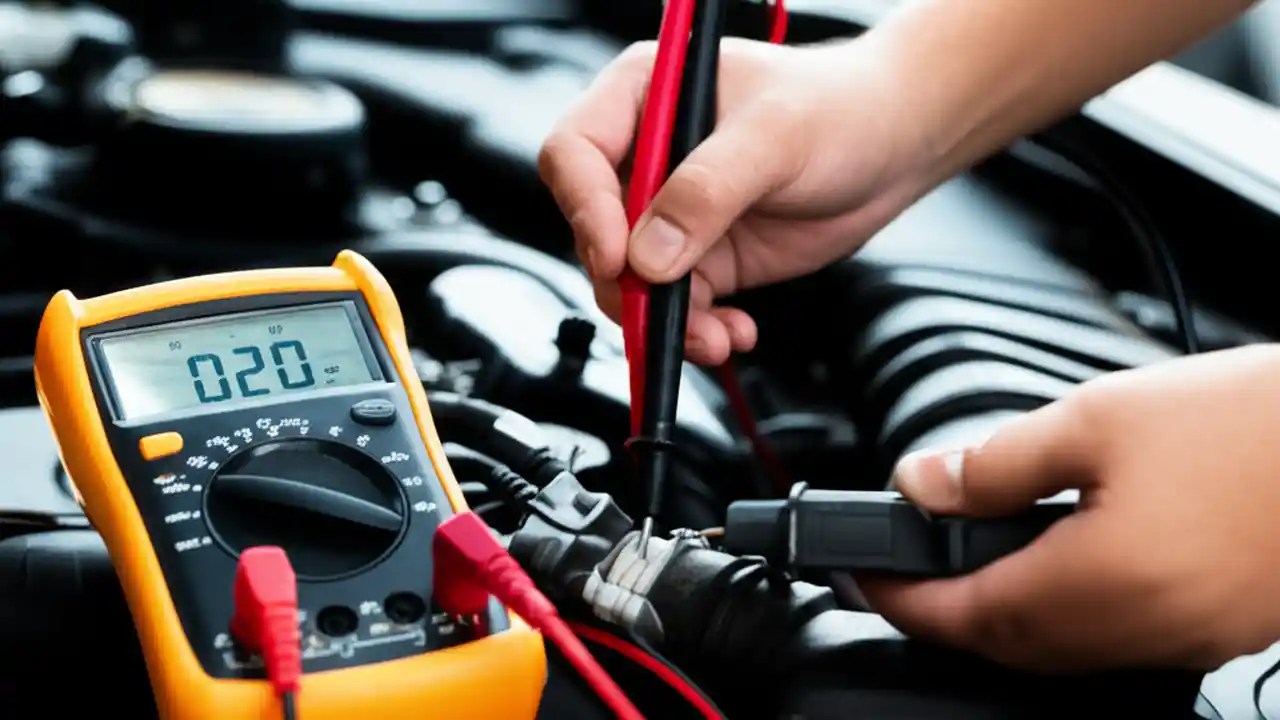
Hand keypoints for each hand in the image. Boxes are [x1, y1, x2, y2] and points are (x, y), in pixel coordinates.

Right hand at [538, 36, 935, 364]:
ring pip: (632, 281)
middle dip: (628, 281)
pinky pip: (677, 307)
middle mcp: (647, 155)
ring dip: (665, 319)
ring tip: (714, 335)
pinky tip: (733, 331)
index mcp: (642, 95)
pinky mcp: (702, 258)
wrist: (894, 146)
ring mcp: (671, 212)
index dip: (585, 208)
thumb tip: (649, 254)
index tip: (617, 255)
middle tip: (665, 309)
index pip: (576, 154)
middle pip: (595, 230)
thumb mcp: (775, 137)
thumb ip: (708, 191)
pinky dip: (698, 330)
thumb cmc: (839, 108)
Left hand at [860, 344, 1279, 671]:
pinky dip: (1060, 613)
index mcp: (1101, 585)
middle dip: (942, 613)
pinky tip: (1052, 566)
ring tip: (964, 561)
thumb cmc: (1250, 424)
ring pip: (1058, 649)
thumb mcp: (1097, 420)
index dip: (899, 597)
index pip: (964, 616)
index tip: (860, 573)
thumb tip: (925, 484)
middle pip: (1007, 645)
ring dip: (998, 615)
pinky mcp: (1215, 628)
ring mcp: (1184, 639)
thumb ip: (996, 463)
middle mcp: (1142, 631)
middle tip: (901, 569)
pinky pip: (1110, 638)